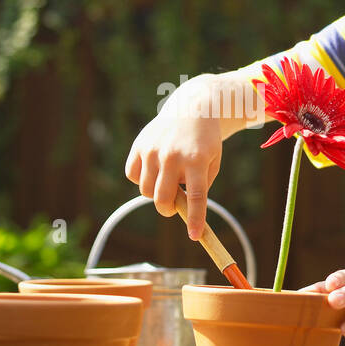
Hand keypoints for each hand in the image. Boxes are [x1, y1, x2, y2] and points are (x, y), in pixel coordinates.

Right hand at [124, 75, 223, 240]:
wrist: (192, 109)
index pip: (196, 197)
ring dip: (156, 192)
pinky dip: (141, 179)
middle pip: (163, 199)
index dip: (195, 219)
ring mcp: (153, 149)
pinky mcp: (139, 145)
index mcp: (197, 160)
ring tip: (167, 178)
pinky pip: (132, 175)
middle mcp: (172, 155)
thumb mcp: (211, 163)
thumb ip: (198, 187)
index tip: (195, 236)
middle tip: (172, 209)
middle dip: (167, 211)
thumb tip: (180, 211)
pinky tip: (153, 169)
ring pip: (145, 190)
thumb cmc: (204, 143)